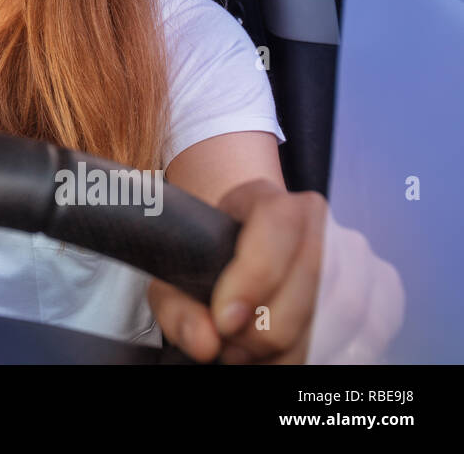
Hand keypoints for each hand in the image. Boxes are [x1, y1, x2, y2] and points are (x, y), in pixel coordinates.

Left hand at [148, 179, 404, 363]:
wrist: (243, 251)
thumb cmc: (208, 264)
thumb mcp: (176, 279)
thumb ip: (178, 309)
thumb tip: (206, 342)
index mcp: (261, 198)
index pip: (276, 223)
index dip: (255, 276)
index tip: (225, 321)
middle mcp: (316, 216)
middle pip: (316, 275)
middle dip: (272, 329)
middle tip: (236, 352)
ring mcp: (355, 249)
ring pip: (347, 309)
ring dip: (302, 349)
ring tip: (260, 361)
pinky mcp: (381, 285)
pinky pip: (375, 328)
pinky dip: (338, 355)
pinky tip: (301, 361)